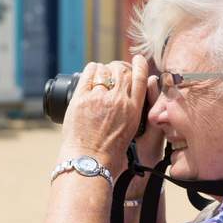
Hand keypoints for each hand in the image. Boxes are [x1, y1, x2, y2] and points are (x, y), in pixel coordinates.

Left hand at [59, 56, 149, 171]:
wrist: (89, 162)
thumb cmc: (110, 154)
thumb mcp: (131, 132)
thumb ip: (132, 113)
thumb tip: (128, 101)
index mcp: (134, 110)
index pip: (141, 77)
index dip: (139, 65)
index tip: (137, 60)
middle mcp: (119, 100)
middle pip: (122, 70)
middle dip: (118, 67)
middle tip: (114, 71)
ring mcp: (99, 98)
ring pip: (105, 70)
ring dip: (104, 70)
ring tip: (100, 75)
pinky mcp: (81, 98)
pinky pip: (88, 73)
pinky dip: (91, 70)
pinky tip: (90, 73)